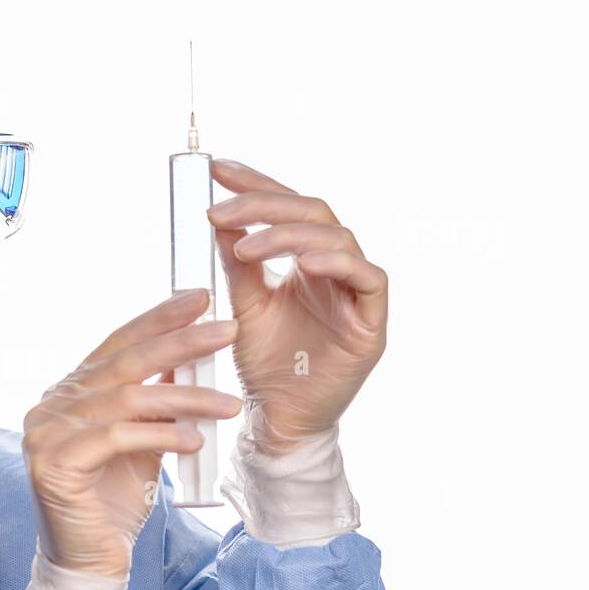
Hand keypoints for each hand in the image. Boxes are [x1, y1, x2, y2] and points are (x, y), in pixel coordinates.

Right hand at [21, 291, 242, 576]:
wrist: (90, 562)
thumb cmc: (116, 502)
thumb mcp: (143, 441)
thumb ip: (156, 402)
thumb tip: (191, 359)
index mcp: (69, 392)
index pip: (117, 344)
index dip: (158, 319)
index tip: (200, 298)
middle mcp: (51, 404)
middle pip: (124, 363)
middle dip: (181, 342)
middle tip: (228, 329)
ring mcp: (45, 432)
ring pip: (127, 399)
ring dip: (186, 398)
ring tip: (231, 403)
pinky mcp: (53, 463)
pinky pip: (117, 437)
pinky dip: (162, 435)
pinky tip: (196, 440)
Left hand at [207, 159, 388, 453]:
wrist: (279, 419)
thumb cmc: (265, 366)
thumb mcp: (243, 306)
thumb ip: (237, 265)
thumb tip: (219, 218)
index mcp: (305, 261)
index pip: (285, 209)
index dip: (255, 184)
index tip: (217, 169)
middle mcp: (335, 269)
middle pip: (312, 213)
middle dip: (265, 204)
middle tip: (222, 209)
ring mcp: (356, 292)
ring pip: (337, 238)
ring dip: (289, 235)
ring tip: (245, 248)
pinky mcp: (371, 321)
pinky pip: (367, 277)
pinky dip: (334, 262)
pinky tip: (300, 264)